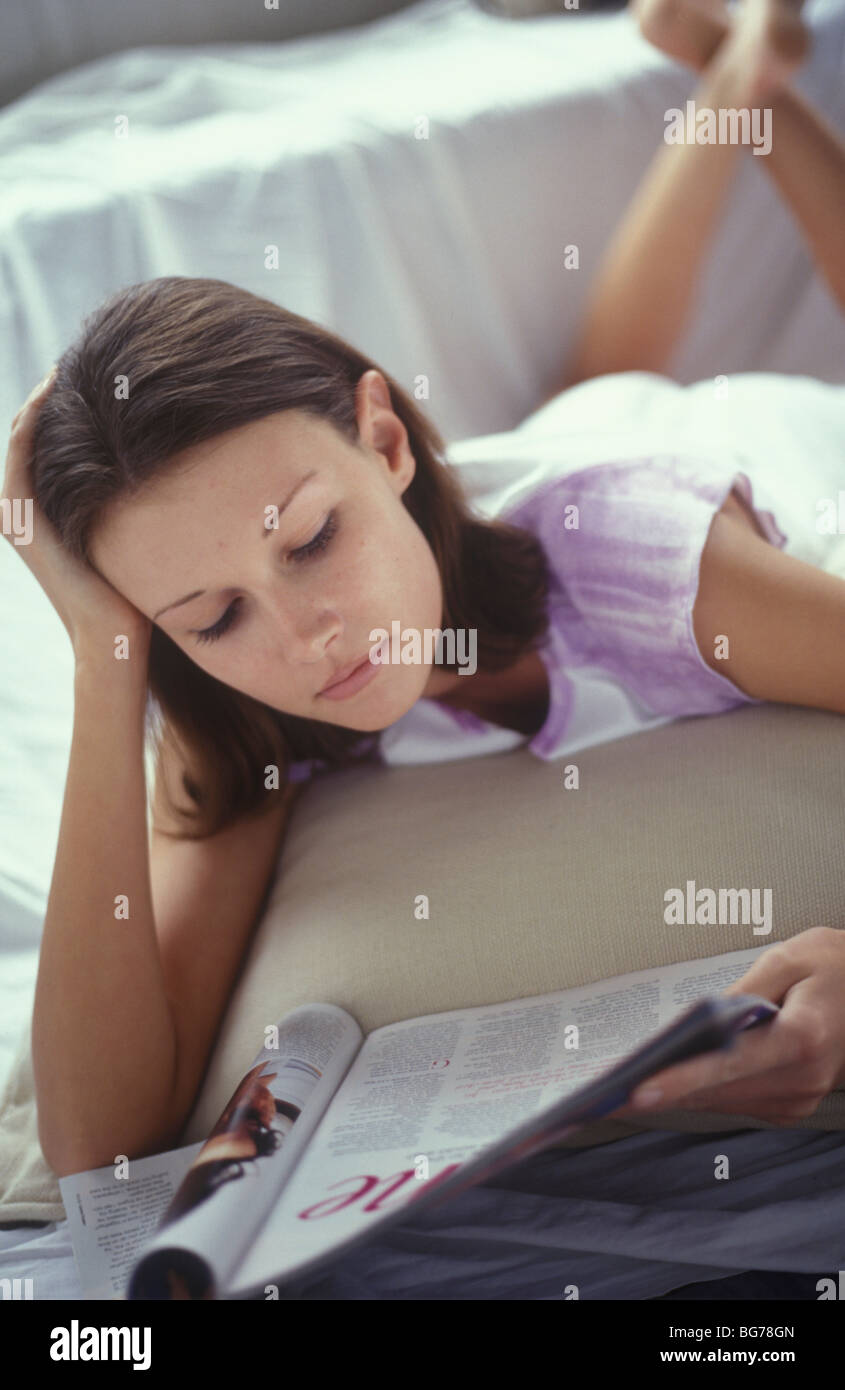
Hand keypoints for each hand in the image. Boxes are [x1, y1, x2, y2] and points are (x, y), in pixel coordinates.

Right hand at [2, 368, 150, 654]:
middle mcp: (26, 511)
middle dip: (53, 397)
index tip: (101, 375)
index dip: (67, 408)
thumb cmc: (137, 598)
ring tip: (67, 365)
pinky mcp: (22, 519)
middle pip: (32, 435)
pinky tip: (52, 390)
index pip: (50, 444)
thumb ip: (136, 500)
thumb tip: (174, 463)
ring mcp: (19, 515)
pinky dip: (30, 419)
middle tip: (84, 358)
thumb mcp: (136, 534)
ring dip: (39, 399)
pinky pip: (19, 455)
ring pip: (20, 438)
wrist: (115, 638)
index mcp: (50, 512)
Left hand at [611, 927, 844, 1125]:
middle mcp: (805, 1077)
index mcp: (804, 1036)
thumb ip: (742, 992)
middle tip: (612, 1092)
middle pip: (720, 1091)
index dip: (682, 1079)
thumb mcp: (787, 959)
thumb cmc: (834, 968)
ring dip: (679, 1095)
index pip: (731, 1063)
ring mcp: (802, 1097)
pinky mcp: (793, 1105)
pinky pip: (737, 1103)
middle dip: (665, 1088)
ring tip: (630, 1088)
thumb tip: (700, 1023)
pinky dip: (705, 1092)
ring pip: (724, 1103)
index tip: (643, 1089)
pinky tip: (677, 1080)